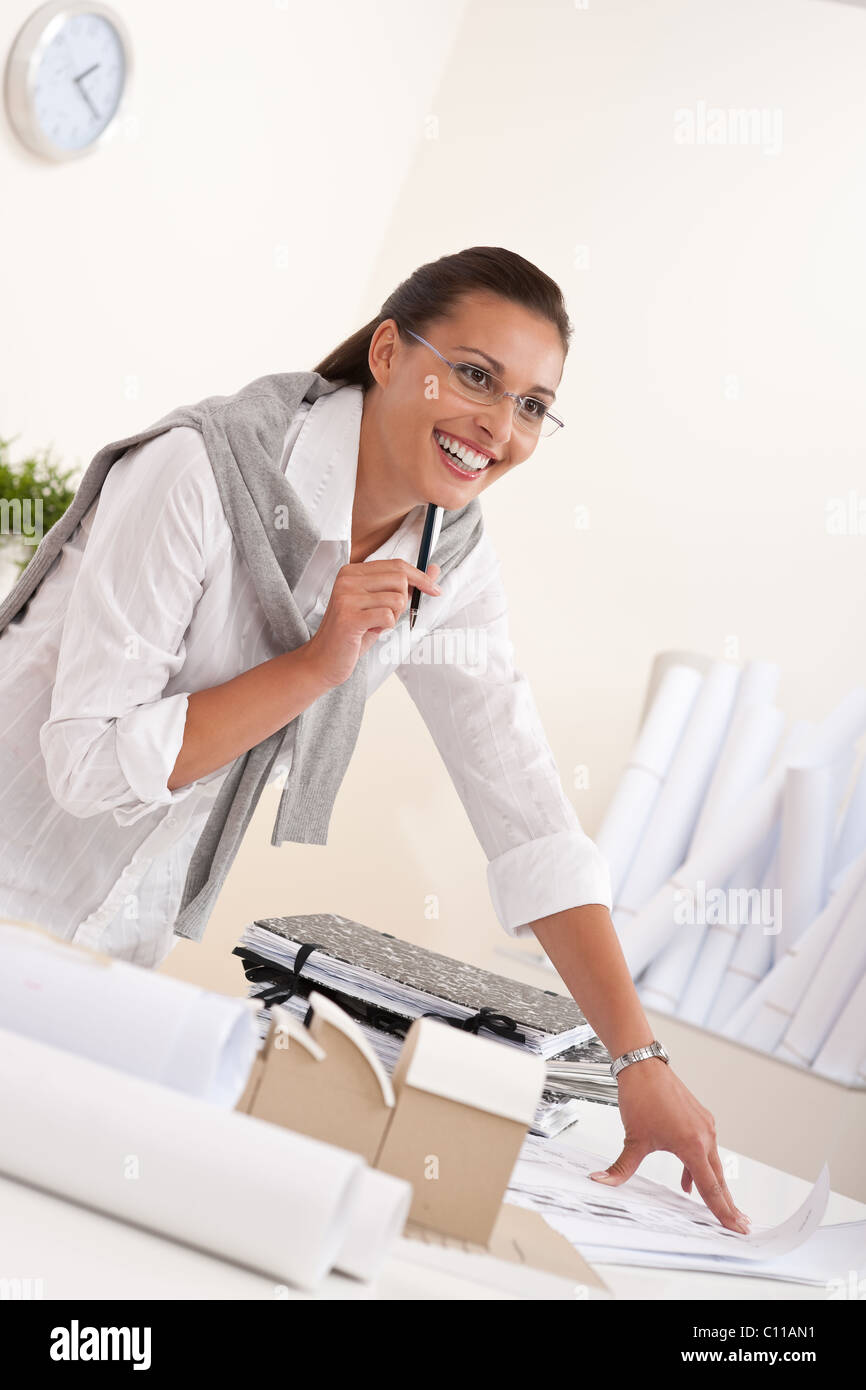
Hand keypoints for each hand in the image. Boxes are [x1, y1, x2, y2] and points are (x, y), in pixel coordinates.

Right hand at [305, 558, 440, 688]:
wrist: (324, 660)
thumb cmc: (354, 633)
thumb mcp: (381, 605)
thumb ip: (405, 587)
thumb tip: (435, 569)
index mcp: (352, 571)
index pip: (397, 565)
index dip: (420, 577)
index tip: (435, 590)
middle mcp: (347, 579)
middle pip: (399, 579)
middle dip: (404, 601)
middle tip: (387, 616)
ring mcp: (346, 597)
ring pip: (396, 599)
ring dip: (393, 617)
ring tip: (374, 624)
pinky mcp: (349, 617)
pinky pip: (388, 616)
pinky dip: (385, 627)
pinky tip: (369, 631)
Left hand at [588, 1059, 751, 1233]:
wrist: (643, 1066)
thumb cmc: (641, 1097)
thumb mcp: (633, 1140)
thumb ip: (620, 1168)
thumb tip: (600, 1181)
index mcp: (692, 1145)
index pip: (711, 1188)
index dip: (723, 1211)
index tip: (737, 1227)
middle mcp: (704, 1135)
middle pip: (719, 1178)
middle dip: (728, 1203)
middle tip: (740, 1224)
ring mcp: (705, 1125)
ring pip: (712, 1163)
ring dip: (713, 1184)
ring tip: (718, 1205)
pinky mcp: (700, 1118)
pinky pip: (705, 1148)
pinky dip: (701, 1165)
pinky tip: (688, 1179)